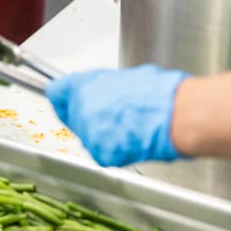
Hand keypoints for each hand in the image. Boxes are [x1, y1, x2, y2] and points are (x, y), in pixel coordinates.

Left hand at [46, 64, 189, 166]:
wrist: (174, 115)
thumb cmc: (157, 93)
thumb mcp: (127, 76)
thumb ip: (105, 85)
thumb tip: (103, 89)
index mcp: (84, 85)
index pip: (57, 92)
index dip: (64, 97)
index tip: (65, 100)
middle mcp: (81, 110)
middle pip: (73, 116)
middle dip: (89, 116)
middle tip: (112, 114)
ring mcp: (90, 134)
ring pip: (89, 135)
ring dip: (103, 133)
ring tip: (128, 125)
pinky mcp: (102, 154)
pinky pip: (104, 151)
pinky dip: (116, 148)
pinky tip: (132, 138)